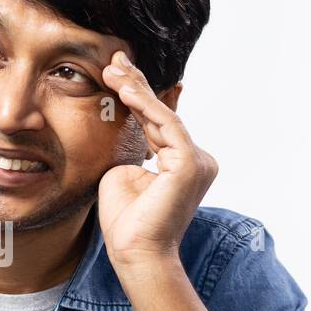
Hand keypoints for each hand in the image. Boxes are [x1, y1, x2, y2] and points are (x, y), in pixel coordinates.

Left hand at [96, 50, 217, 270]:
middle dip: (137, 84)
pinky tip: (125, 89)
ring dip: (137, 89)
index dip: (137, 95)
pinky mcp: (190, 164)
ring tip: (113, 68)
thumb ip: (132, 150)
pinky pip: (165, 126)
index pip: (158, 121)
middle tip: (114, 58)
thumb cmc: (126, 222)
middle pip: (162, 113)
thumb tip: (131, 131)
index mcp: (181, 162)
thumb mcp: (124, 173)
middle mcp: (196, 159)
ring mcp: (197, 161)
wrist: (135, 252)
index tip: (114, 72)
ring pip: (163, 116)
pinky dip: (144, 106)